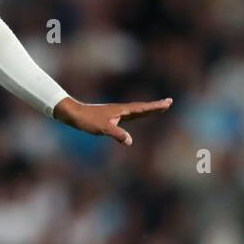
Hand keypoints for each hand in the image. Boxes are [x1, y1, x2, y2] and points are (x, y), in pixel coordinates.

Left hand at [54, 96, 172, 145]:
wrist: (74, 114)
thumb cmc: (87, 120)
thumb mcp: (103, 129)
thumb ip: (117, 134)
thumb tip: (130, 141)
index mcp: (121, 110)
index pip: (142, 109)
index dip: (155, 107)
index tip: (167, 103)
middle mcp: (121, 110)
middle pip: (142, 108)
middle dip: (156, 106)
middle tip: (169, 102)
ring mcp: (117, 112)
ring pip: (137, 111)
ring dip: (148, 109)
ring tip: (159, 108)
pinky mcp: (112, 116)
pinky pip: (130, 115)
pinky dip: (138, 114)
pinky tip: (138, 115)